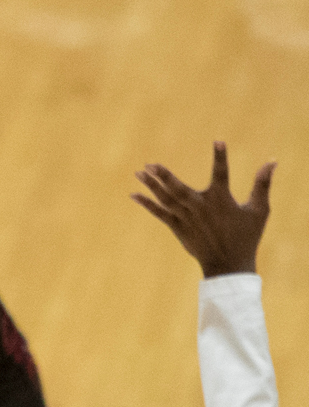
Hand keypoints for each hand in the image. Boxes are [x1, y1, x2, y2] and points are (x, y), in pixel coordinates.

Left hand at [133, 142, 273, 277]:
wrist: (229, 265)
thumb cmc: (246, 237)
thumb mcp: (259, 211)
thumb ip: (262, 185)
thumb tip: (272, 162)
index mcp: (222, 199)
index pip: (222, 173)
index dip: (221, 157)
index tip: (218, 140)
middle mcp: (201, 206)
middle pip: (178, 187)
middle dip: (163, 174)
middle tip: (150, 164)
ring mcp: (187, 217)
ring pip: (165, 198)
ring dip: (151, 185)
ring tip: (139, 172)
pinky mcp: (178, 228)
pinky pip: (159, 213)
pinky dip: (146, 204)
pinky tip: (134, 195)